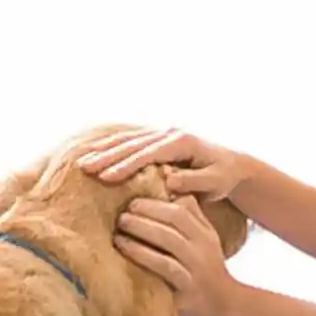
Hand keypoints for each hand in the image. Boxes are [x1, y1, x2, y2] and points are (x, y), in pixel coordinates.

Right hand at [78, 128, 247, 201]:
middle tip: (85, 168)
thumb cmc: (224, 177)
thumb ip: (194, 182)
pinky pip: (131, 142)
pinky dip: (112, 147)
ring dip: (105, 150)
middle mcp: (170, 134)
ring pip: (129, 140)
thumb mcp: (215, 182)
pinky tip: (95, 153)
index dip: (126, 165)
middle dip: (108, 156)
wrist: (232, 165)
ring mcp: (163, 134)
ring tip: (83, 162)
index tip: (106, 177)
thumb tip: (169, 180)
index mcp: (183, 142)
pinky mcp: (158, 140)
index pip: (149, 154)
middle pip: (134, 144)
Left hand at [114, 194, 241, 315]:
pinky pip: (164, 266)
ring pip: (169, 240)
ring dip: (141, 229)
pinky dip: (142, 254)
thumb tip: (166, 187)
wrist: (222, 304)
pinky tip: (124, 248)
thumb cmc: (205, 269)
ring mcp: (196, 267)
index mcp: (205, 233)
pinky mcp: (186, 287)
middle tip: (122, 213)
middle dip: (146, 212)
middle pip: (175, 219)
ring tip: (120, 226)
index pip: (183, 208)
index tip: (133, 202)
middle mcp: (203, 247)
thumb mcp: (204, 241)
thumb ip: (190, 216)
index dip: (156, 202)